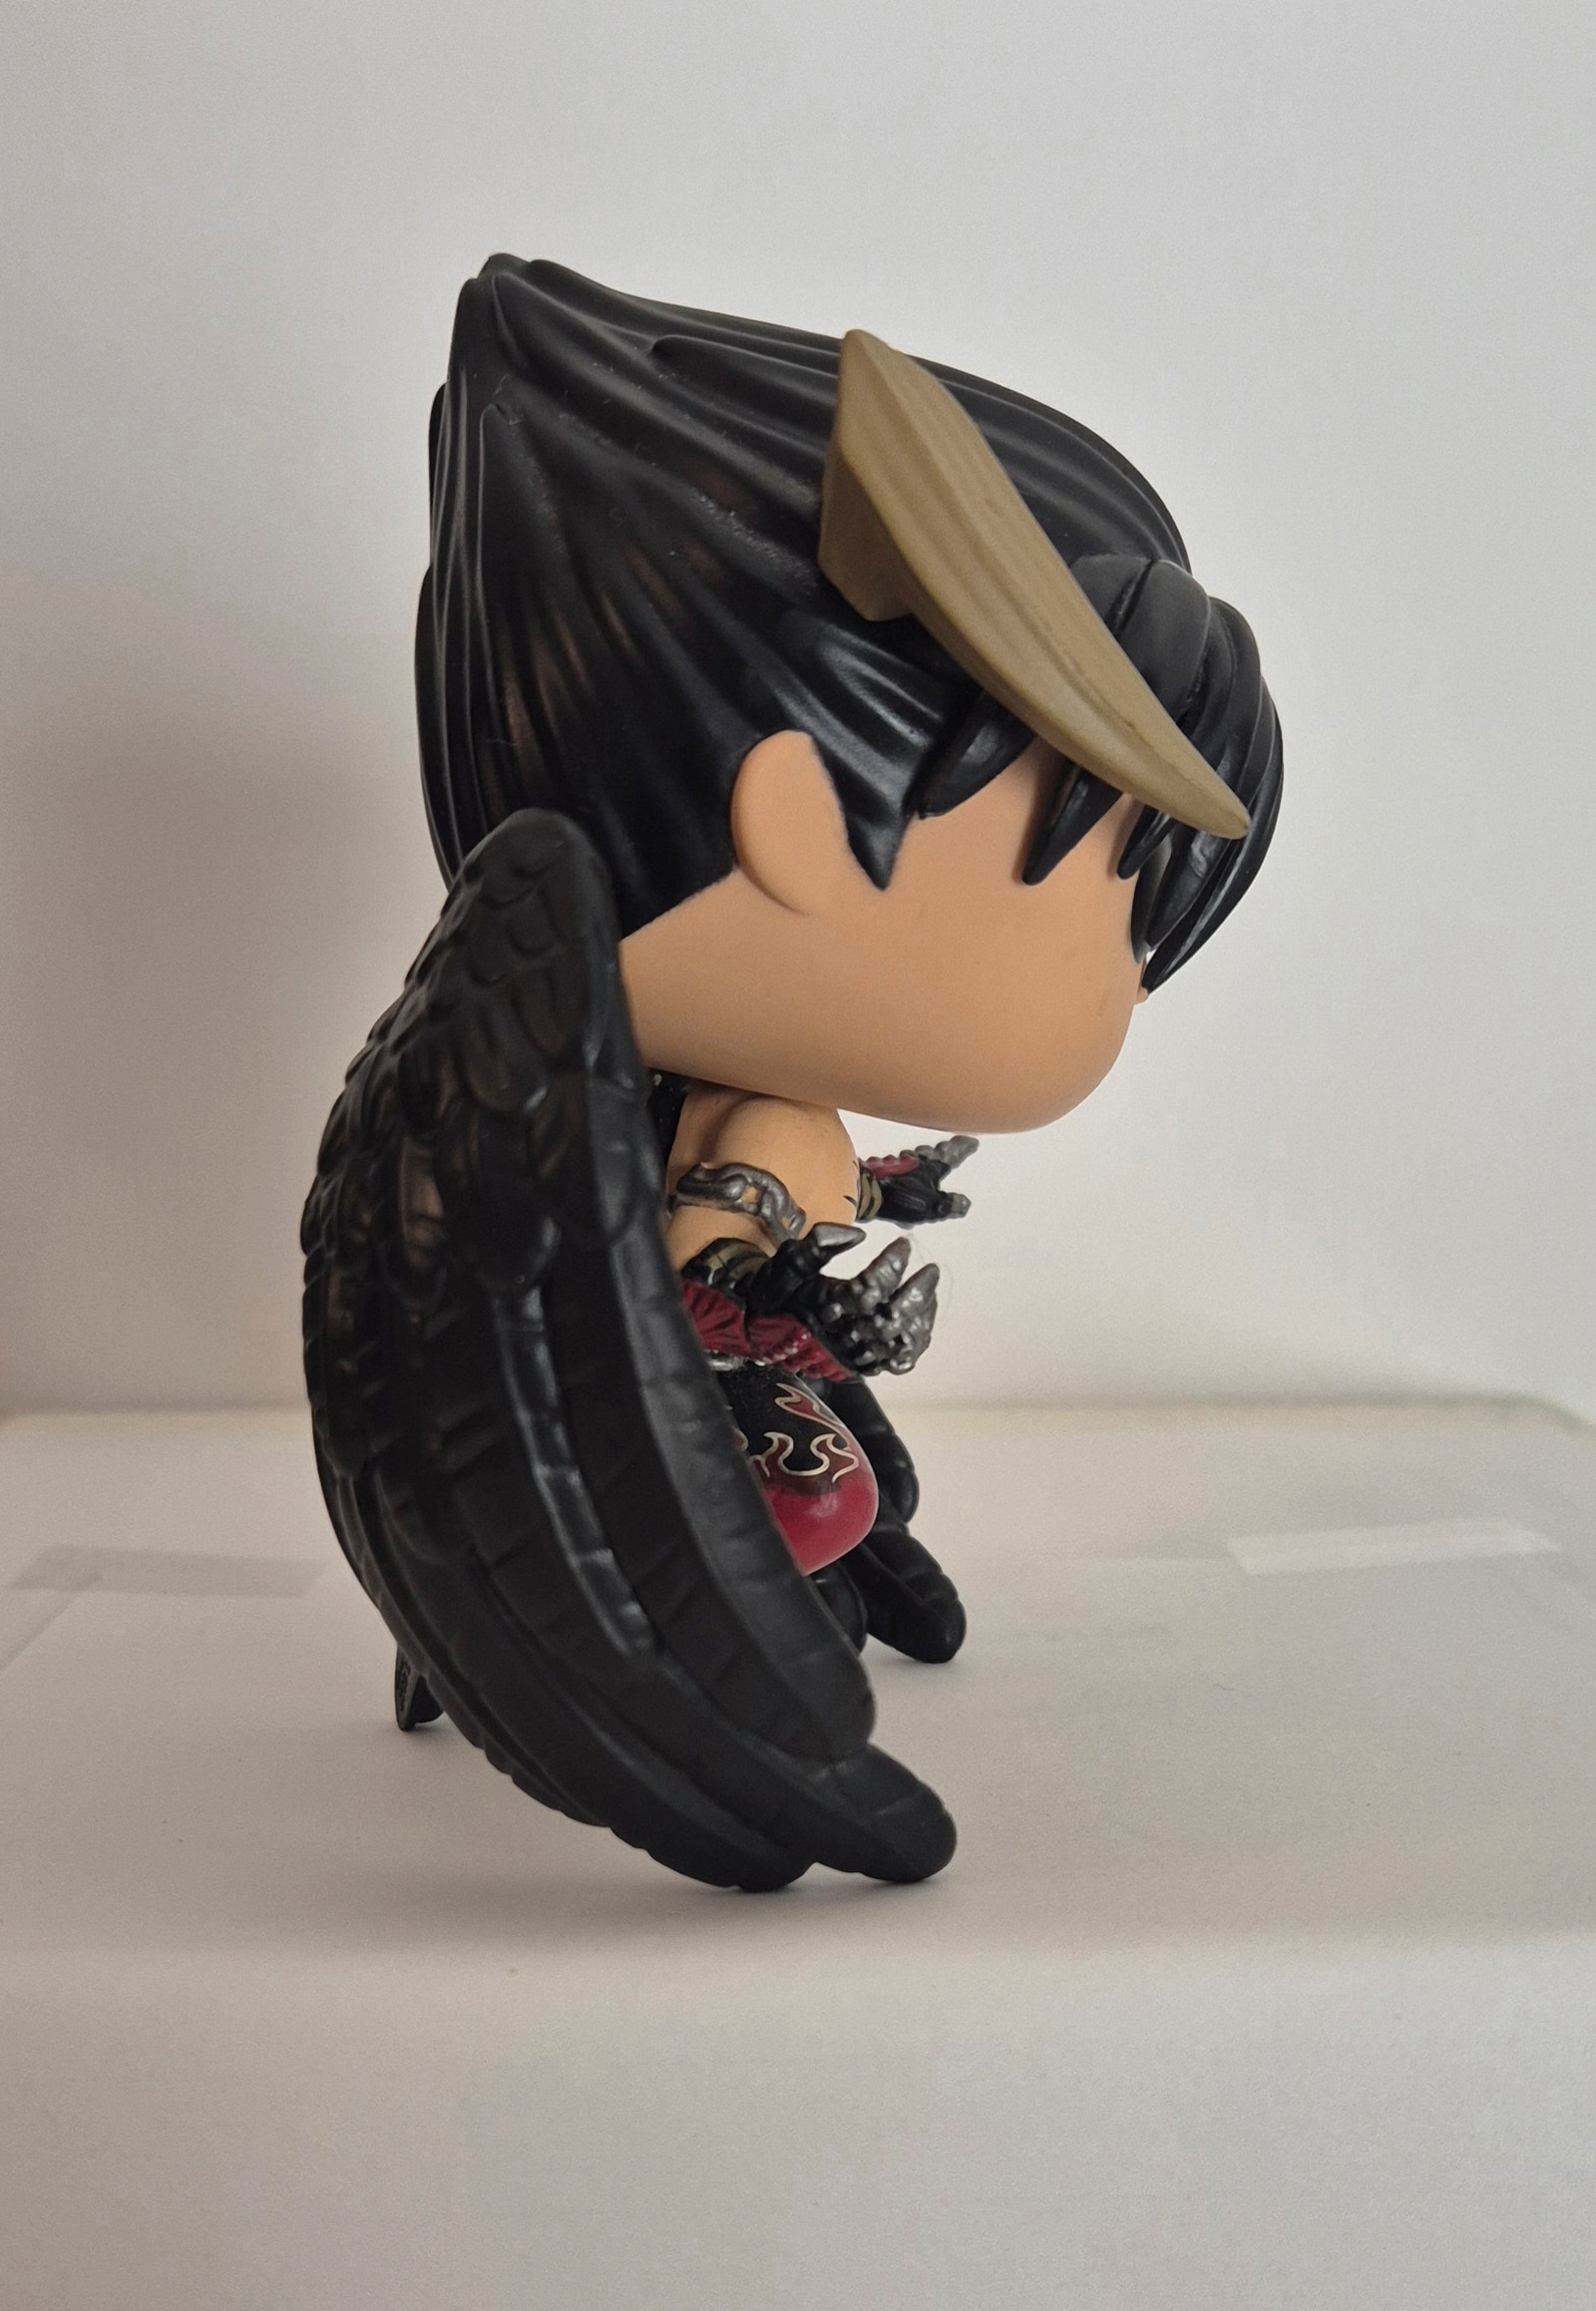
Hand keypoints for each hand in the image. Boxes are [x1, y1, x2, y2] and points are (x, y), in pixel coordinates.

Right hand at [744, 1226, 939, 1376]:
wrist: (763, 1335)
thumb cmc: (779, 1294)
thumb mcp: (790, 1260)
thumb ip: (819, 1244)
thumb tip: (857, 1235)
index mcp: (827, 1306)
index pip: (869, 1287)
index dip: (891, 1265)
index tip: (903, 1244)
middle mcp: (844, 1334)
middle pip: (892, 1318)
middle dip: (917, 1292)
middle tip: (930, 1269)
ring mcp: (856, 1353)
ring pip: (900, 1342)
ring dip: (922, 1316)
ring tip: (929, 1291)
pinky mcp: (862, 1365)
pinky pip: (898, 1362)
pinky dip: (916, 1343)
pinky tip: (923, 1322)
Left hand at [860, 1134, 977, 1224]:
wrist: (866, 1192)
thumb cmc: (901, 1199)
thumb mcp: (932, 1207)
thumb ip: (949, 1205)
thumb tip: (965, 1203)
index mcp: (932, 1168)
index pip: (952, 1156)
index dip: (963, 1148)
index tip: (973, 1142)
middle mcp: (915, 1161)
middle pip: (931, 1152)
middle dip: (941, 1149)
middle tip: (950, 1146)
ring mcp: (897, 1163)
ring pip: (913, 1156)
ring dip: (921, 1156)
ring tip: (926, 1156)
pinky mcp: (880, 1169)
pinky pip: (896, 1165)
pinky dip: (902, 1168)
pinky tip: (897, 1173)